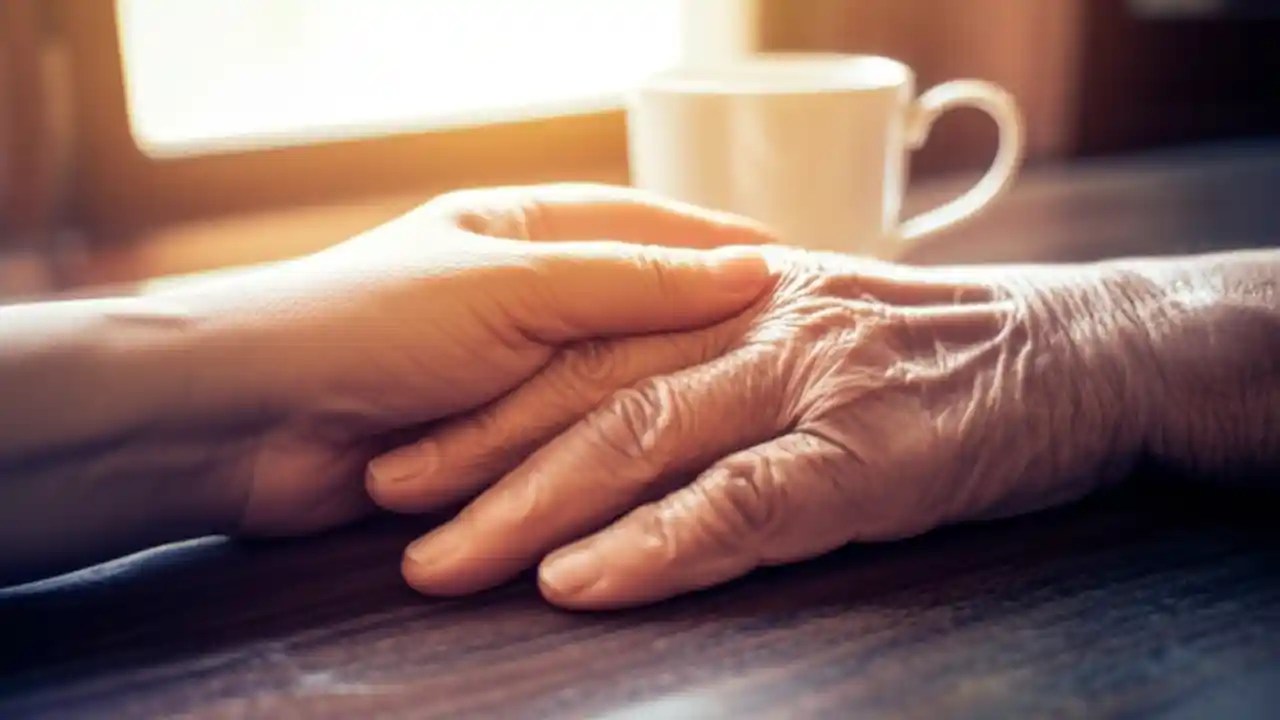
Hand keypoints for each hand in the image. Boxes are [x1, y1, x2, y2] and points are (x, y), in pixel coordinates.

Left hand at [155, 185, 773, 537]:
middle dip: (699, 318)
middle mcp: (514, 289)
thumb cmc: (371, 327)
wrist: (250, 421)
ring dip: (660, 387)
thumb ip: (631, 282)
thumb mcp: (517, 290)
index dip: (715, 244)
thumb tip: (750, 269)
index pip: (642, 223)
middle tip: (780, 337)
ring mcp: (499, 366)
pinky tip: (664, 457)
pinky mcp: (483, 437)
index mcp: (518, 227)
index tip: (785, 266)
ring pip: (603, 377)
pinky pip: (565, 438)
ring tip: (742, 398)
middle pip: (631, 300)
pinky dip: (609, 447)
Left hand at [371, 249, 1154, 607]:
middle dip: (477, 451)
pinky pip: (736, 503)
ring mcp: (802, 383)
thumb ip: (718, 343)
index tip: (408, 448)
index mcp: (729, 291)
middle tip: (388, 504)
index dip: (487, 395)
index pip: (582, 339)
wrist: (1074, 356)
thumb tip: (622, 389)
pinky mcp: (857, 453)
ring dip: (532, 504)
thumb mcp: (813, 321)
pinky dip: (653, 545)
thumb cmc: (933, 353)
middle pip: (586, 386)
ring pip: (639, 438)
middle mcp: (750, 322)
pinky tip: (581, 582)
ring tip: (448, 562)